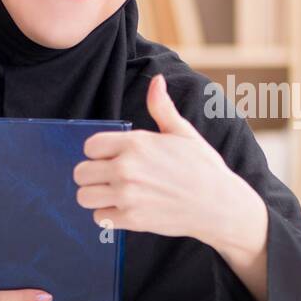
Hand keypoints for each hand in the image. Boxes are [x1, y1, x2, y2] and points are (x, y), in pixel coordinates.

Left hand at [74, 73, 257, 244]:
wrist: (220, 205)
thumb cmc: (203, 167)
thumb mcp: (183, 132)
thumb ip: (161, 107)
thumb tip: (156, 81)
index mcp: (135, 143)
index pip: (90, 146)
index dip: (99, 153)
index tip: (113, 159)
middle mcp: (126, 168)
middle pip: (81, 172)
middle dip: (93, 175)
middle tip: (111, 179)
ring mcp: (127, 195)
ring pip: (84, 197)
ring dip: (96, 197)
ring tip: (114, 195)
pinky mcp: (131, 220)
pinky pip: (99, 218)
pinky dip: (109, 216)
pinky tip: (125, 209)